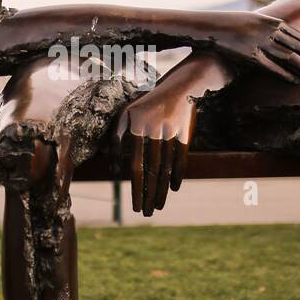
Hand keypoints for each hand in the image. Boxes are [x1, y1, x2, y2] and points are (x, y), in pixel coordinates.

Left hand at [113, 79, 198, 216]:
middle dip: (149, 195)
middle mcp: (154, 130)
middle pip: (151, 170)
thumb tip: (114, 170)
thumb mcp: (126, 116)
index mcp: (137, 128)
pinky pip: (181, 157)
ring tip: (159, 206)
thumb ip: (116, 140)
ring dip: (162, 189)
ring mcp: (171, 131)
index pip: (135, 165)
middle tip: (147, 214)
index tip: (135, 206)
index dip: (136, 187)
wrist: (178, 86)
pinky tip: (174, 189)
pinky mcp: (185, 133)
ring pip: (166, 167)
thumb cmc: (146, 105)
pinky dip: (178, 173)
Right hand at [209, 11, 299, 83]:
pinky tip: (297, 81)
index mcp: (275, 23)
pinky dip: (285, 74)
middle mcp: (272, 32)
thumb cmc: (232, 26)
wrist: (210, 26)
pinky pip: (271, 66)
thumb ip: (272, 30)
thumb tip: (286, 38)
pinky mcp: (250, 55)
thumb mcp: (256, 24)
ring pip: (291, 57)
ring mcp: (261, 43)